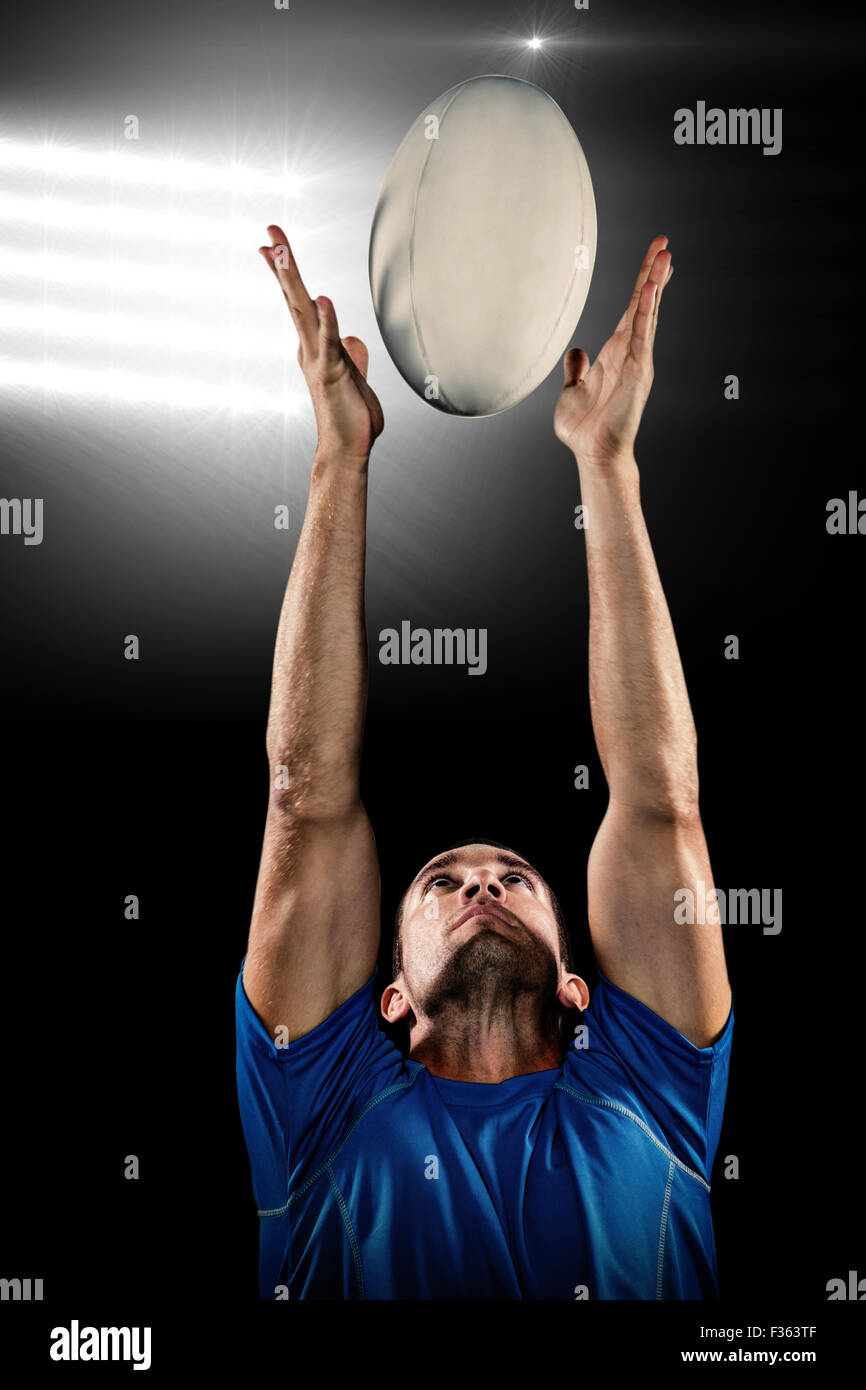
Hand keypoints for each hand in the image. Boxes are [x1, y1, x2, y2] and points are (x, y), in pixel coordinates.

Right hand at [259, 224, 383, 463]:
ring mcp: (318, 359)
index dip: (286, 275)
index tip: (270, 248)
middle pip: (295, 297)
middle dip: (283, 263)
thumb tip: (354, 339)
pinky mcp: (331, 373)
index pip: (299, 303)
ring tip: (281, 250)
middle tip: (270, 231)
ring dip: (293, 281)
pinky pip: (330, 342)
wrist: (346, 450)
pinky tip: (323, 298)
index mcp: (315, 347)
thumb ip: (353, 355)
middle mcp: (310, 349)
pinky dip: (327, 320)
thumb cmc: (352, 418)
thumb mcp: (356, 378)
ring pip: (304, 312)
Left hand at [554, 236, 672, 467]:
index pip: (632, 310)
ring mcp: (637, 361)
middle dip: (654, 274)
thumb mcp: (572, 391)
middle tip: (665, 244)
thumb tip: (576, 351)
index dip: (641, 284)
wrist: (594, 454)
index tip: (655, 258)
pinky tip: (651, 291)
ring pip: (648, 315)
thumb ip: (576, 369)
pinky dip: (647, 312)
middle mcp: (630, 353)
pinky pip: (643, 336)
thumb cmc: (585, 429)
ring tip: (665, 256)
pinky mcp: (638, 372)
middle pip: (644, 304)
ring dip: (655, 285)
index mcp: (615, 353)